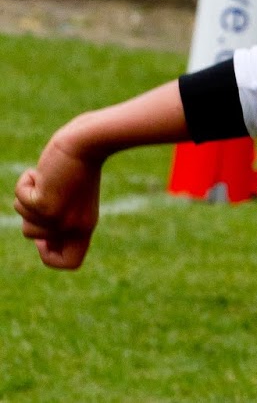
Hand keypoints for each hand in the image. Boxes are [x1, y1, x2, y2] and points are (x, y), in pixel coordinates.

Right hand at [14, 127, 104, 270]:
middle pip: (32, 235)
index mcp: (86, 225)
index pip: (70, 262)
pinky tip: (41, 171)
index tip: (46, 235)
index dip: (51, 254)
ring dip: (29, 196)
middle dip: (31, 211)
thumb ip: (61, 218)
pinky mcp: (45, 204)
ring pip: (24, 218)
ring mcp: (58, 217)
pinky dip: (24, 182)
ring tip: (50, 178)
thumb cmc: (82, 162)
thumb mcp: (75, 197)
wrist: (89, 140)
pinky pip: (19, 200)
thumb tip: (41, 240)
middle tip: (48, 190)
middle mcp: (73, 226)